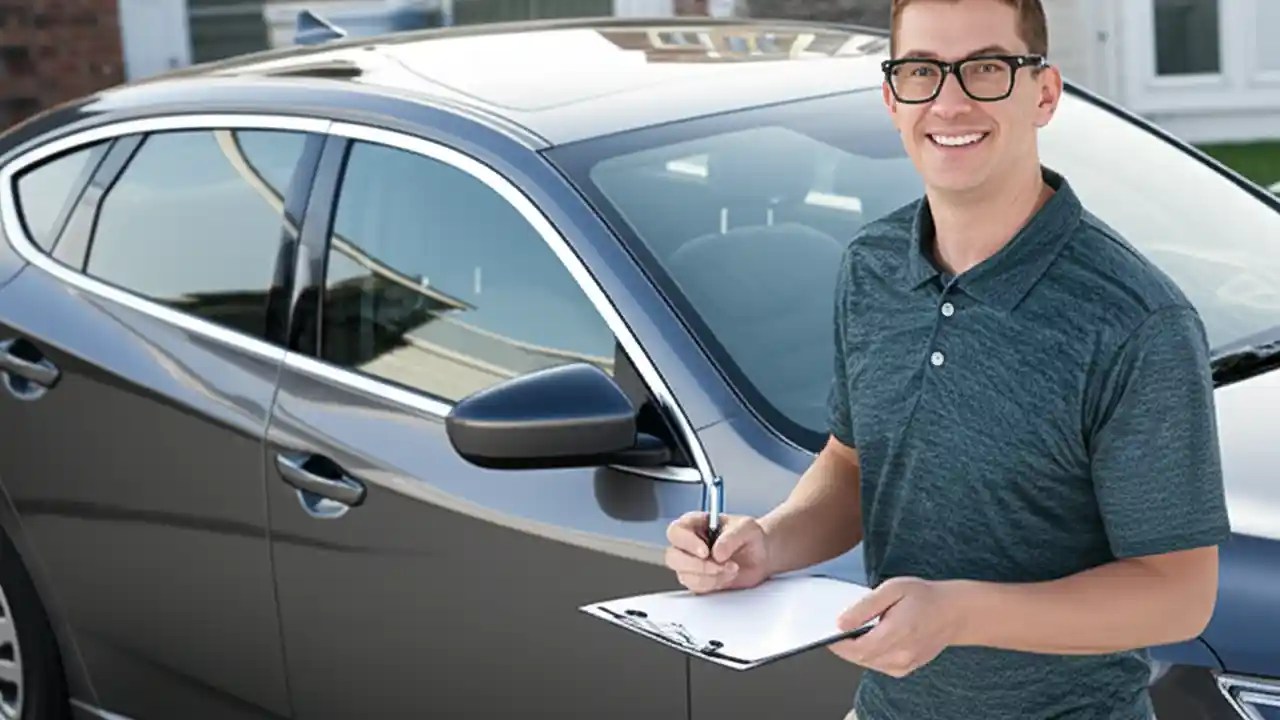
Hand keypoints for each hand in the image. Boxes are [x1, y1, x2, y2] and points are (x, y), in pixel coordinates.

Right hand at [665, 512, 770, 593]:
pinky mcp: (699, 579)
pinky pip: (696, 586)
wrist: (761, 556)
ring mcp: (692, 563)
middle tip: (718, 566)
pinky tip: (727, 576)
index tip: (705, 551)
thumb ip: (732, 536)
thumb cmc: (750, 536)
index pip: (676, 532)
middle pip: (673, 556)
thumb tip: (717, 551)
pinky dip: (713, 584)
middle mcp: (689, 544)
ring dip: (708, 576)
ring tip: (730, 569)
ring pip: (683, 574)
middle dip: (696, 565)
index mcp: (695, 524)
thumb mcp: (747, 528)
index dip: (686, 542)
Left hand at [826, 576, 970, 677]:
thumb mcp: (892, 589)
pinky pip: (879, 665)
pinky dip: (870, 655)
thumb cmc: (924, 597)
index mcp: (896, 632)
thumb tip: (841, 623)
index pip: (856, 649)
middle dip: (844, 646)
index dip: (837, 644)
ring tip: (855, 631)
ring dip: (856, 650)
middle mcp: (901, 653)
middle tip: (837, 630)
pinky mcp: (907, 667)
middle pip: (859, 658)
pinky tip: (872, 639)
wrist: (953, 612)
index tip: (826, 634)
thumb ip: (865, 606)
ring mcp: (905, 664)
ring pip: (868, 663)